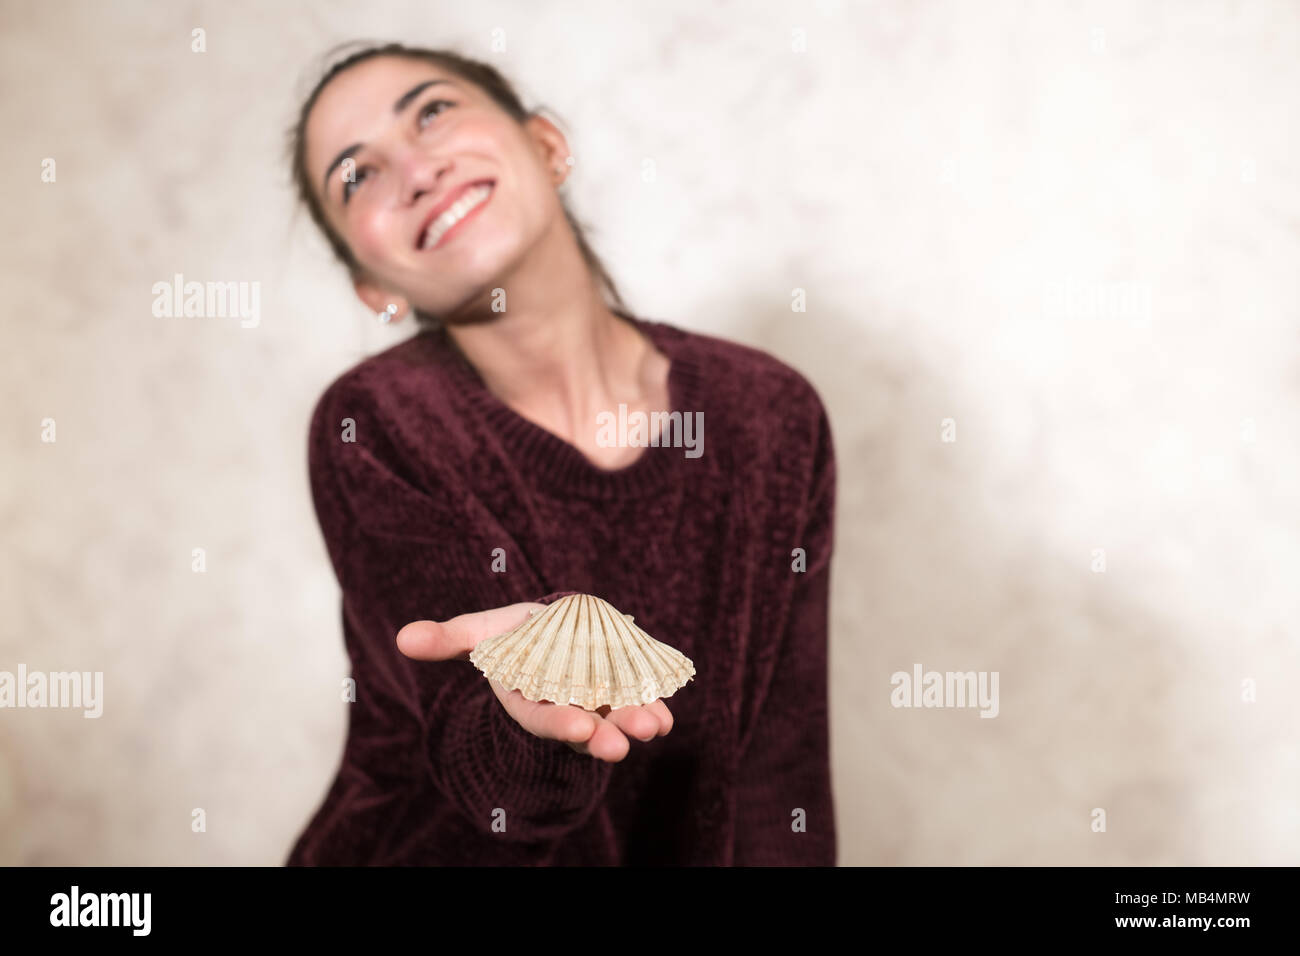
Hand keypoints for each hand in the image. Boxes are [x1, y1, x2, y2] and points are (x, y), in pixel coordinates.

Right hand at [395, 602, 673, 761]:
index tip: (579, 728)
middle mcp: (563, 708)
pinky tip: (667, 715)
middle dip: (600, 737)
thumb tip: (403, 638)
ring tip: (653, 726)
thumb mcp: (484, 633)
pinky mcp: (625, 695)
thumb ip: (449, 639)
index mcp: (527, 697)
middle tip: (618, 745)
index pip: (541, 716)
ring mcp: (597, 705)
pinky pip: (643, 704)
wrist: (558, 631)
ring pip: (616, 720)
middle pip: (582, 727)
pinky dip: (656, 709)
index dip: (558, 722)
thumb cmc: (517, 634)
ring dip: (634, 724)